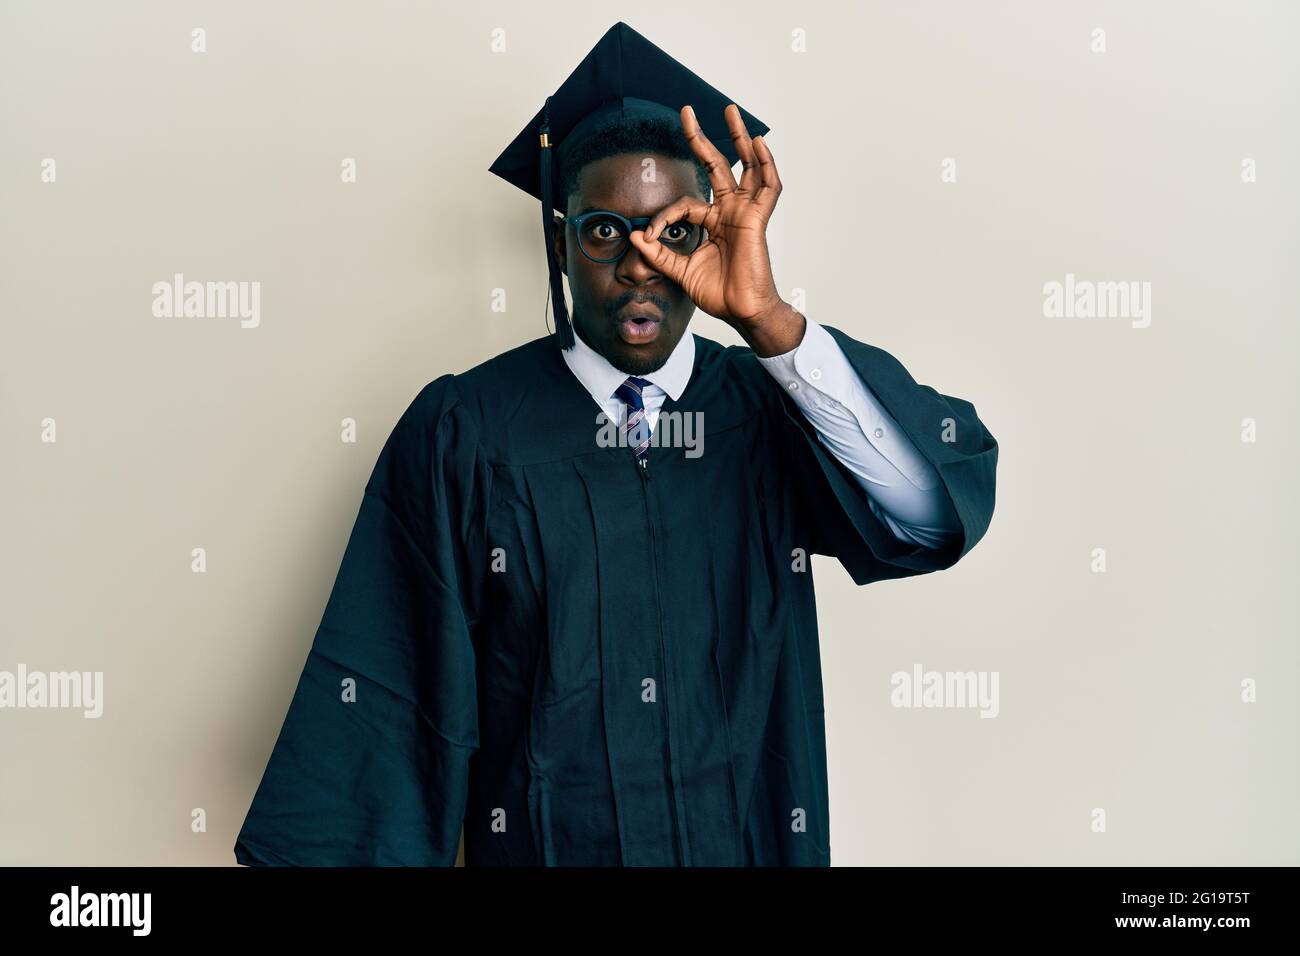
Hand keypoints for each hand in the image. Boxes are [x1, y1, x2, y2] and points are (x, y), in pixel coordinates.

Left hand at [628, 104, 801, 351]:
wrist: (740, 311)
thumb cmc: (717, 293)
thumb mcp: (680, 271)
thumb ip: (658, 254)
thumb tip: (636, 236)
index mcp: (711, 222)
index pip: (683, 205)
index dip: (663, 217)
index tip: (649, 235)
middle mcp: (728, 212)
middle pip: (717, 166)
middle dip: (702, 139)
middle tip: (687, 113)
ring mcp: (744, 212)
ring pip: (746, 167)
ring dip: (739, 139)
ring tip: (730, 111)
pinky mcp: (757, 219)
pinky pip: (767, 187)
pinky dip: (765, 164)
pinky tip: (757, 144)